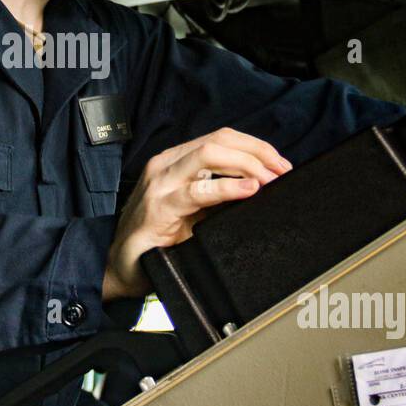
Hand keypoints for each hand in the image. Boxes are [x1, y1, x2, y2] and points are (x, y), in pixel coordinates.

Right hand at [103, 128, 291, 300]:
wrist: (123, 267)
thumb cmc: (159, 238)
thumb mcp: (195, 210)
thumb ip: (220, 194)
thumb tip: (261, 186)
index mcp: (176, 161)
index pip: (222, 138)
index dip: (256, 146)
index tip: (281, 164)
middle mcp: (167, 164)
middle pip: (220, 140)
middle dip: (257, 152)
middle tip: (282, 172)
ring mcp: (161, 183)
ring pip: (209, 154)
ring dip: (247, 165)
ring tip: (270, 180)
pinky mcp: (159, 207)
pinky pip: (197, 191)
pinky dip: (227, 188)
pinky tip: (247, 191)